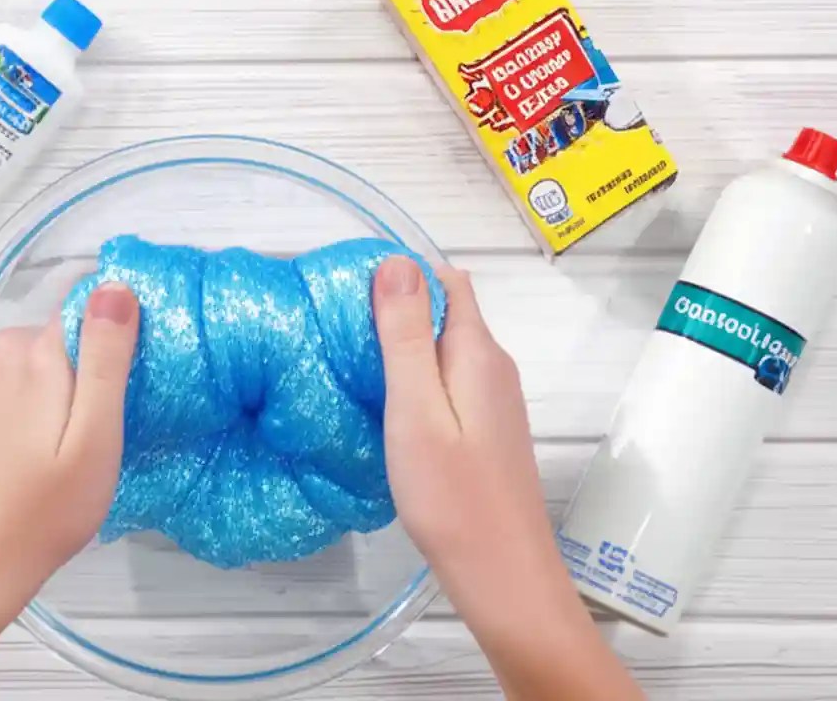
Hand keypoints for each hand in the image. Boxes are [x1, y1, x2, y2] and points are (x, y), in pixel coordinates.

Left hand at [0, 282, 139, 618]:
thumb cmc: (47, 508)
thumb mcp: (95, 434)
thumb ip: (106, 358)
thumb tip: (117, 284)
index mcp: (34, 350)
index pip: (93, 305)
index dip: (127, 332)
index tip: (147, 376)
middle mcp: (7, 350)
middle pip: (77, 332)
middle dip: (107, 364)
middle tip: (127, 419)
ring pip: (61, 358)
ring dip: (87, 386)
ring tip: (102, 436)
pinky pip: (42, 380)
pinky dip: (64, 401)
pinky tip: (72, 443)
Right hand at [372, 257, 642, 699]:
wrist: (501, 575)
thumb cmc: (452, 497)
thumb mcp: (415, 410)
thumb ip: (406, 336)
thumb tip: (396, 262)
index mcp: (478, 353)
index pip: (445, 280)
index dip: (400, 275)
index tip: (347, 292)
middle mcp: (493, 368)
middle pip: (445, 313)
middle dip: (395, 310)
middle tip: (336, 331)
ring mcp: (493, 402)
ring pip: (443, 352)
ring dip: (401, 349)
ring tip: (349, 366)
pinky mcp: (485, 431)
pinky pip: (446, 384)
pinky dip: (413, 382)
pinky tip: (382, 409)